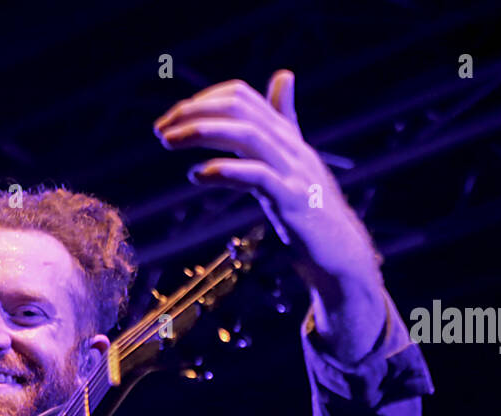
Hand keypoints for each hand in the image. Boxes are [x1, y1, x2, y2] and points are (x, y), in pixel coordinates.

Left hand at [154, 70, 386, 357]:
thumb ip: (284, 120)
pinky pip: (257, 176)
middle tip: (160, 130)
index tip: (171, 119)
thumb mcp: (293, 160)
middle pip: (240, 109)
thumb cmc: (312, 210)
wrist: (341, 254)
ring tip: (168, 142)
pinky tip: (197, 176)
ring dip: (202, 133)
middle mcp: (290, 146)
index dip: (202, 100)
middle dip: (194, 113)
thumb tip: (283, 75)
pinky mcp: (293, 200)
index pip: (241, 96)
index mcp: (286, 135)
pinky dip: (224, 170)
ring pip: (247, 135)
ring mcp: (294, 171)